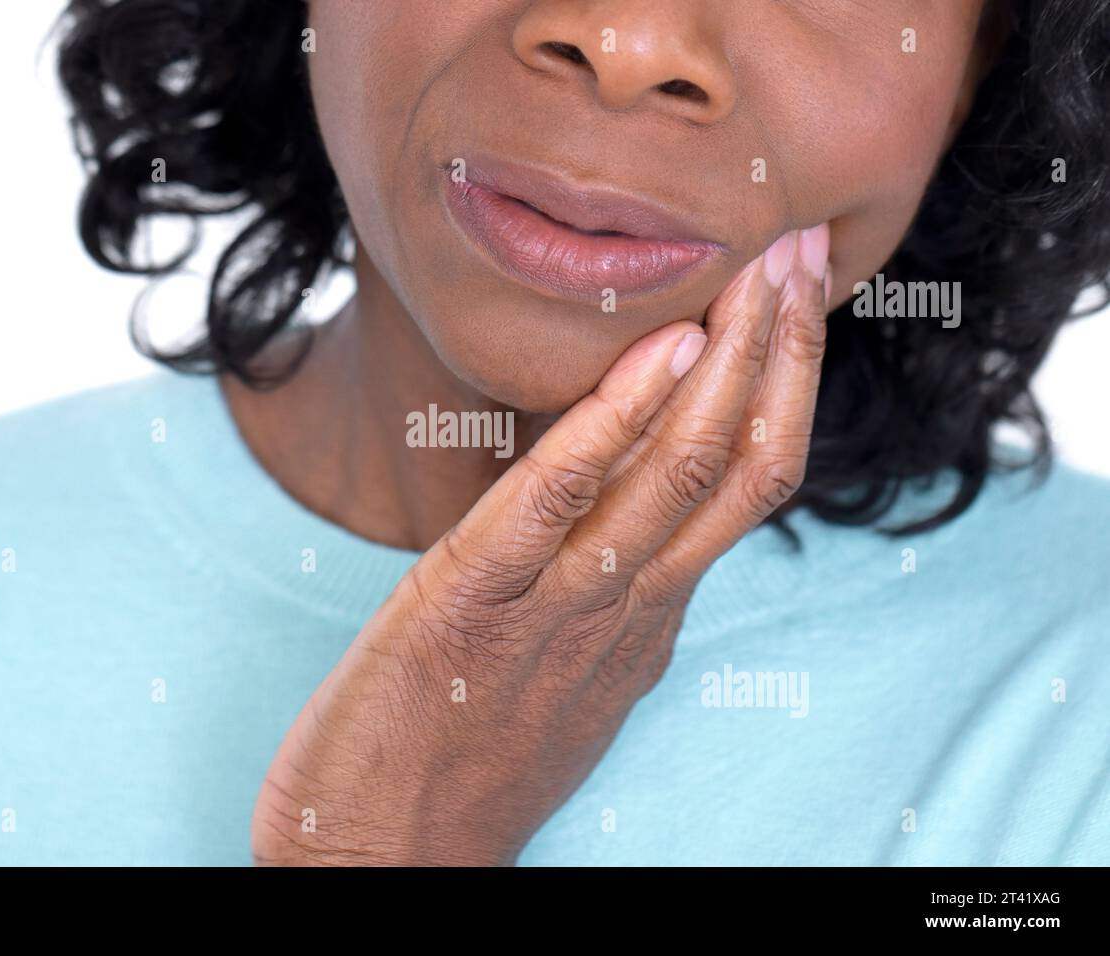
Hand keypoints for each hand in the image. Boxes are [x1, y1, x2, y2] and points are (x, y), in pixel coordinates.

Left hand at [251, 224, 832, 865]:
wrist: (381, 860)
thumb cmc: (462, 763)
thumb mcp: (565, 677)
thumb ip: (606, 600)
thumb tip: (631, 534)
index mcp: (647, 620)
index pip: (745, 489)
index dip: (784, 388)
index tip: (800, 300)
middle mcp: (628, 609)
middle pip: (739, 468)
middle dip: (783, 352)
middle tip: (807, 248)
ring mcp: (559, 608)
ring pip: (676, 476)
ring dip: (727, 364)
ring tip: (760, 269)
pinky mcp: (471, 603)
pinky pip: (557, 501)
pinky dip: (613, 422)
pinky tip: (654, 352)